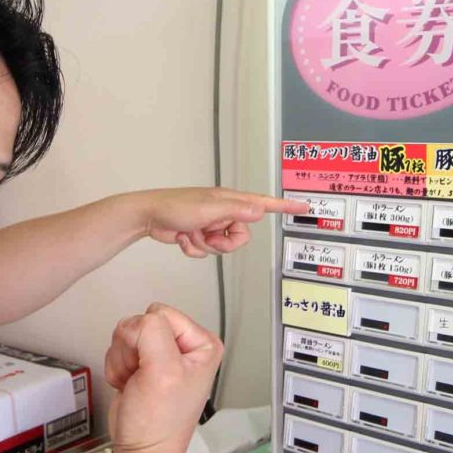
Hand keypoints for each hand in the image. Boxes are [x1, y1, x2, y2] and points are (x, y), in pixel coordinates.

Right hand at [104, 304, 223, 452]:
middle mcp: (184, 346)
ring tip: (138, 383)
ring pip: (125, 334)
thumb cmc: (158, 422)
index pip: (160, 314)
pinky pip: (117, 348)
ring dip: (122, 360)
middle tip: (144, 376)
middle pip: (140, 322)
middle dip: (132, 349)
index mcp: (202, 344)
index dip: (147, 338)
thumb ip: (152, 332)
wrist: (140, 450)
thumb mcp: (163, 370)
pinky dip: (116, 367)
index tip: (154, 367)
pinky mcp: (141, 363)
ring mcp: (160, 354)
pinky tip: (129, 385)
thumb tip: (135, 323)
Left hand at [140, 188, 308, 258]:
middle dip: (225, 242)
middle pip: (242, 236)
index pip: (263, 204)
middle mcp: (223, 211)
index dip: (284, 206)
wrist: (148, 215)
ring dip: (205, 245)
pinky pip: (206, 251)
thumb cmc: (176, 207)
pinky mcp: (198, 234)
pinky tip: (182, 239)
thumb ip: (236, 211)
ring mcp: (210, 224)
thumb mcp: (209, 209)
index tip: (304, 207)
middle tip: (208, 234)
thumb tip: (260, 211)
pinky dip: (194, 248)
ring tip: (191, 234)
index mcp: (230, 201)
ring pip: (223, 246)